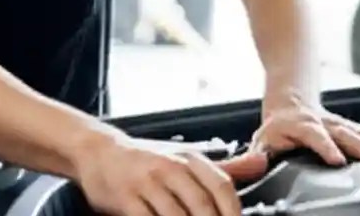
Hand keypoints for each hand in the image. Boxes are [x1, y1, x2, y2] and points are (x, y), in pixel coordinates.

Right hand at [75, 134, 269, 215]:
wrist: (96, 150)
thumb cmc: (145, 158)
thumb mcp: (185, 157)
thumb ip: (225, 166)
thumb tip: (262, 162)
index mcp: (188, 159)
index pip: (221, 187)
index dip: (232, 212)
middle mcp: (169, 168)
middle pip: (202, 207)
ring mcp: (146, 183)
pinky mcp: (125, 198)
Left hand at [251, 98, 359, 165]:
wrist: (290, 100)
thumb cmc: (278, 127)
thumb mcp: (262, 140)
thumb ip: (256, 155)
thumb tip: (251, 165)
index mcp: (303, 126)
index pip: (315, 136)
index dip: (326, 147)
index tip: (338, 159)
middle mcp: (327, 124)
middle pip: (349, 135)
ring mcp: (343, 125)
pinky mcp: (355, 128)